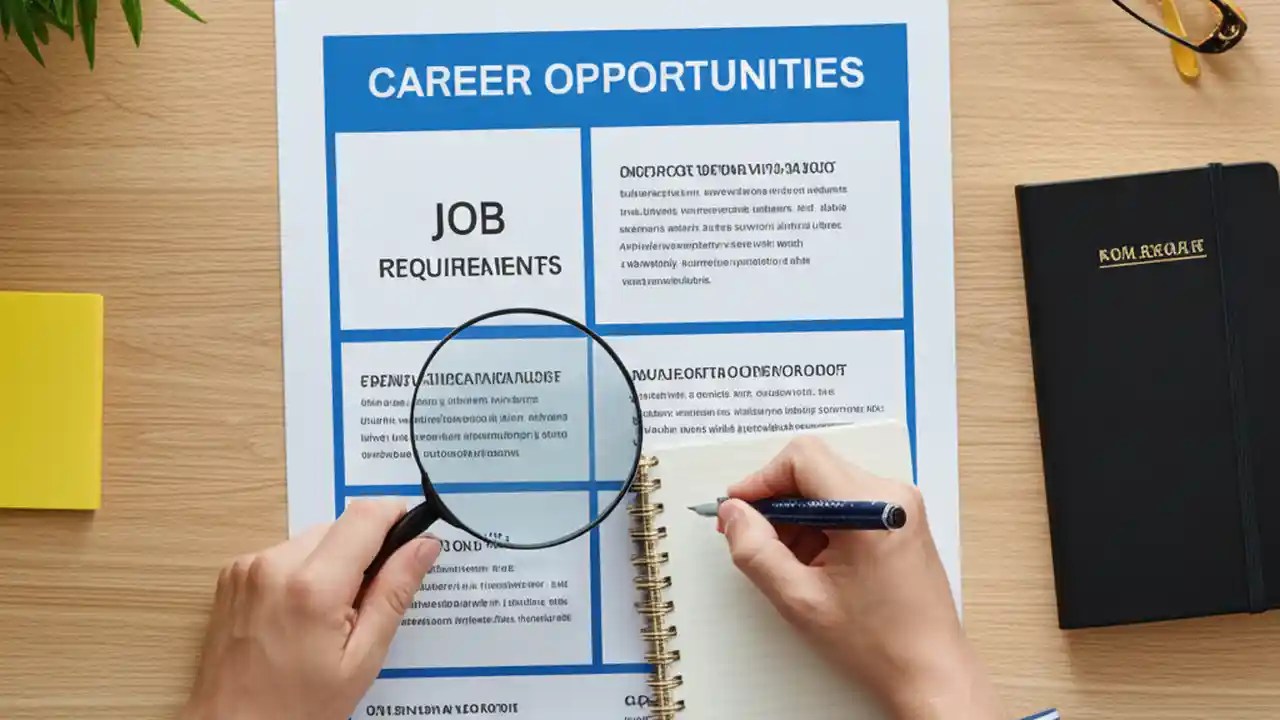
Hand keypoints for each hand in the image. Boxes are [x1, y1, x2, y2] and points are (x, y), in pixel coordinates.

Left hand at [181, 499, 440, 719]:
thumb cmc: (298, 708)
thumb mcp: (362, 659)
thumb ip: (394, 593)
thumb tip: (425, 545)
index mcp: (312, 586)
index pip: (366, 516)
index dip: (396, 517)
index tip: (411, 538)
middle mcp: (274, 564)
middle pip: (340, 526)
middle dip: (363, 553)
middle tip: (365, 604)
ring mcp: (247, 567)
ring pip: (312, 539)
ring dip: (331, 564)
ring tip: (328, 618)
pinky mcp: (232, 574)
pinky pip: (284, 554)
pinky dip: (301, 573)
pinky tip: (300, 615)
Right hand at [719, 437, 1002, 719]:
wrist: (931, 671)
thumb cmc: (874, 642)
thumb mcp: (799, 599)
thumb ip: (756, 550)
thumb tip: (731, 513)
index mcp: (871, 506)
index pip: (802, 458)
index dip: (761, 480)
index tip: (737, 511)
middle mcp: (892, 494)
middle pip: (814, 469)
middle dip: (777, 502)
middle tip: (755, 542)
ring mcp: (901, 505)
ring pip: (828, 486)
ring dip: (798, 517)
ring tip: (790, 564)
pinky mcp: (902, 519)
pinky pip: (848, 502)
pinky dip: (821, 524)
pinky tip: (815, 564)